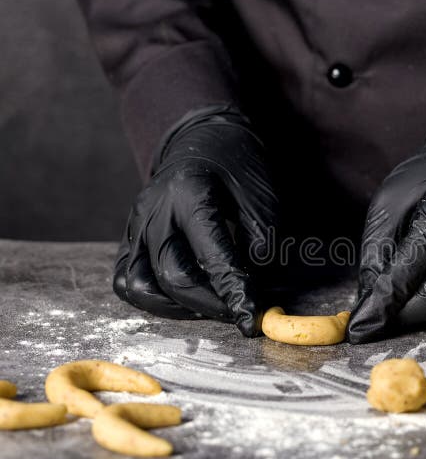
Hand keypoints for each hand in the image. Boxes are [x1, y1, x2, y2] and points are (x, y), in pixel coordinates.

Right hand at [113, 107, 277, 336]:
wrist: (204, 137)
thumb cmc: (239, 166)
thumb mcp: (264, 198)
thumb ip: (261, 243)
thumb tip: (252, 291)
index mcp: (189, 192)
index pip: (211, 256)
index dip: (235, 293)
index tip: (252, 321)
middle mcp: (154, 210)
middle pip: (173, 277)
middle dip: (211, 305)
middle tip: (240, 311)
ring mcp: (135, 223)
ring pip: (141, 286)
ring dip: (178, 307)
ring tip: (213, 303)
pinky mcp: (128, 236)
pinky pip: (128, 280)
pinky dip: (155, 298)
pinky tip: (187, 296)